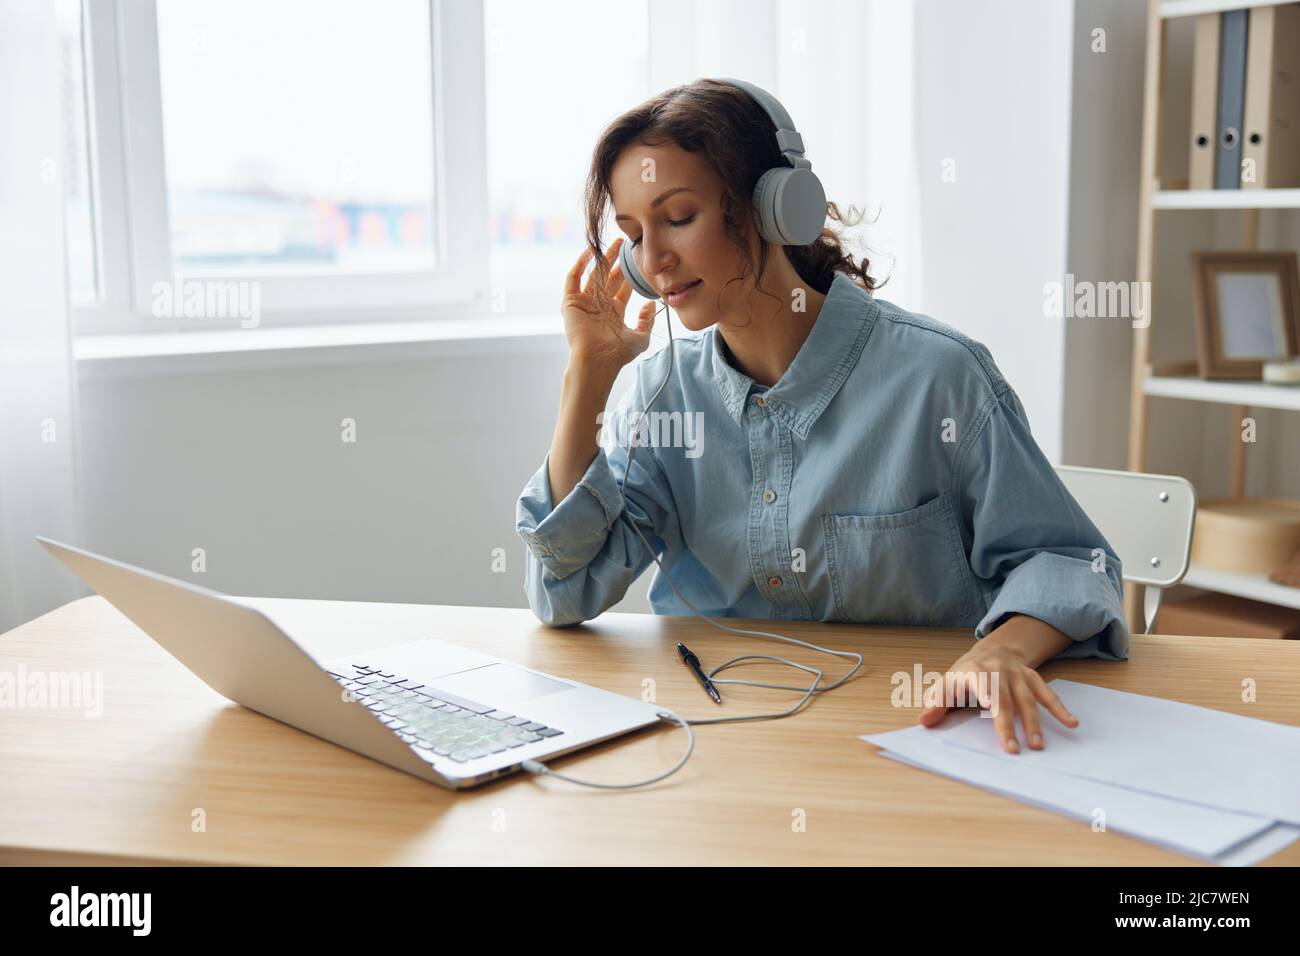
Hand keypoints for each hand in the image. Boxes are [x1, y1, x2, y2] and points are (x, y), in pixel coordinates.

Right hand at [561, 237, 654, 372]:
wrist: (598, 360)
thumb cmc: (617, 353)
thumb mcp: (640, 337)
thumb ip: (647, 320)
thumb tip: (652, 305)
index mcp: (613, 313)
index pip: (622, 288)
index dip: (629, 274)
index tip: (636, 260)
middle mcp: (599, 306)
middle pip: (608, 278)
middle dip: (617, 262)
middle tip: (625, 245)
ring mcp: (584, 303)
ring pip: (593, 274)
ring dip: (602, 259)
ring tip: (613, 244)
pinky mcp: (571, 301)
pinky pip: (573, 278)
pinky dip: (579, 264)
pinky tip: (590, 252)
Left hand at [917, 618, 1078, 753]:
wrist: (991, 650)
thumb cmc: (965, 675)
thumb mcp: (946, 685)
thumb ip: (936, 703)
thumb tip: (924, 722)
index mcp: (975, 672)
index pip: (983, 690)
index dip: (990, 704)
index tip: (996, 724)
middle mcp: (998, 671)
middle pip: (1006, 699)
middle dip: (1010, 725)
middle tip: (1016, 750)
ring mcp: (1018, 674)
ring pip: (1028, 699)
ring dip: (1035, 722)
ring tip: (1039, 745)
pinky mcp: (1033, 678)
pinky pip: (1047, 694)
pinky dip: (1060, 708)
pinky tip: (1071, 723)